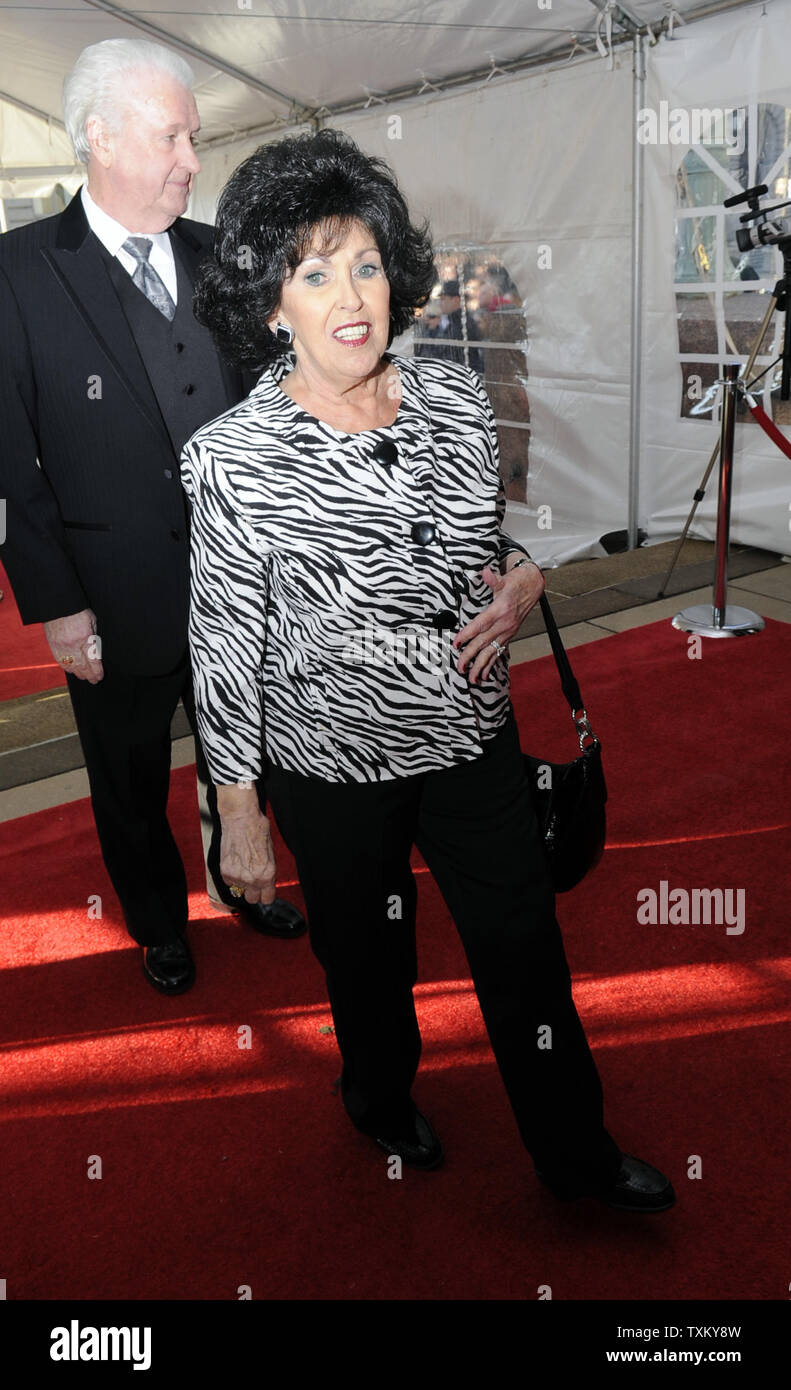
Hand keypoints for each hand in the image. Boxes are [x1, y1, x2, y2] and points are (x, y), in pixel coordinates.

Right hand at [43, 608, 103, 683]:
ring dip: (78, 674)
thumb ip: (93, 635)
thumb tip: (96, 649)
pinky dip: (67, 668)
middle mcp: (72, 644)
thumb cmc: (77, 609)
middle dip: (89, 675)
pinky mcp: (52, 645)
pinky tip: (72, 671)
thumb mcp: (91, 620)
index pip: (92, 659)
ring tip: (85, 677)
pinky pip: (60, 661)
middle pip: (82, 666)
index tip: (100, 677)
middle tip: (94, 681)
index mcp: (84, 637)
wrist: (57, 603)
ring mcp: (61, 646)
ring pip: (70, 666)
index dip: (97, 670)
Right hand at [219, 805, 276, 905]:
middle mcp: (253, 879)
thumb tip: (266, 881)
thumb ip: (268, 870)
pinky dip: (232, 876)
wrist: (240, 818)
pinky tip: (235, 862)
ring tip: (243, 865)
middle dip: (253, 892)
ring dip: (241, 882)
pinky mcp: (225, 871)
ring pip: (239, 890)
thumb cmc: (259, 830)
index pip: (267, 899)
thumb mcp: (271, 852)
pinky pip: (229, 882)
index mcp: (268, 874)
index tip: (264, 891)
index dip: (266, 894)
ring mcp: (237, 876)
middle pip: (252, 899)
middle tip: (253, 881)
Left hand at [453, 559, 544, 684]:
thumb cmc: (517, 582)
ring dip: (481, 666)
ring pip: (492, 651)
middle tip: (459, 667)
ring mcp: (508, 631)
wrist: (534, 586)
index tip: (456, 643)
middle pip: (484, 643)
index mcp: (500, 610)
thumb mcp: (504, 578)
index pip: (480, 625)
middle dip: (470, 656)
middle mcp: (504, 624)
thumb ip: (493, 578)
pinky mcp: (510, 634)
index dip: (467, 635)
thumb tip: (485, 572)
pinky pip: (499, 651)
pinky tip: (485, 674)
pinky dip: (491, 663)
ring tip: (472, 678)